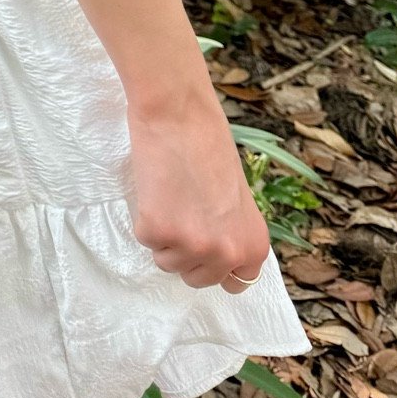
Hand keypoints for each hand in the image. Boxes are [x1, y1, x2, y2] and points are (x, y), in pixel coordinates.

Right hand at [127, 88, 271, 294]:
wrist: (180, 113)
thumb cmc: (209, 144)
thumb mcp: (238, 199)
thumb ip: (231, 231)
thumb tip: (213, 252)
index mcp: (253, 245)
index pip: (236, 284)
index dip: (215, 263)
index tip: (204, 244)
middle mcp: (228, 253)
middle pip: (197, 278)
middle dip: (185, 250)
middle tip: (182, 211)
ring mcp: (193, 246)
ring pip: (166, 261)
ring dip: (163, 235)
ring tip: (170, 196)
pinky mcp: (159, 231)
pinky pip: (144, 238)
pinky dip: (143, 217)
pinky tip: (155, 189)